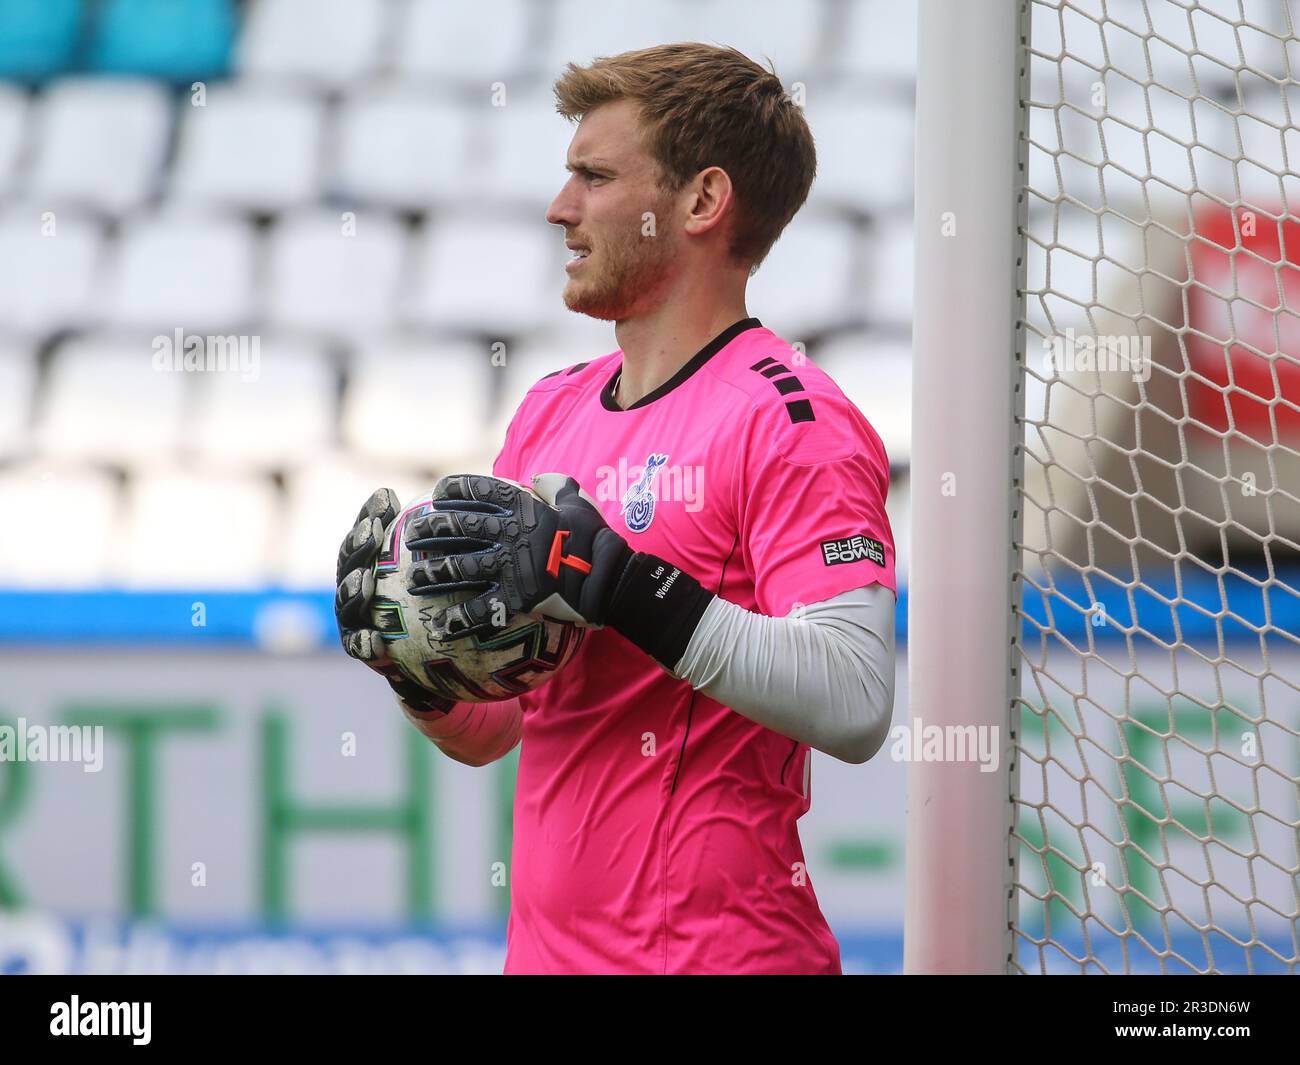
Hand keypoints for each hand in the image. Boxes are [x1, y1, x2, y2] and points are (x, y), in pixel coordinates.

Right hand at [335, 487, 455, 716]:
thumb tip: (495, 509)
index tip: (389, 497)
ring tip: (364, 583)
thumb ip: (461, 552)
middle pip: (351, 560)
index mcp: (380, 559)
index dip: (375, 511)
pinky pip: (359, 646)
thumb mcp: (466, 580)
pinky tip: (377, 642)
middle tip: (373, 533)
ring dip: (351, 590)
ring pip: (346, 600)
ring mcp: (357, 615)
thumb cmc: (457, 608)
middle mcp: (363, 583)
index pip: (374, 528)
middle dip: (357, 544)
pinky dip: (364, 643)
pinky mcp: (362, 648)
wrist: (448, 662)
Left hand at [402, 473, 633, 640]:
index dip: (455, 490)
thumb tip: (540, 478)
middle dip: (430, 529)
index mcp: (524, 508)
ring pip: (458, 567)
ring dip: (432, 574)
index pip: (480, 490)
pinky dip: (457, 620)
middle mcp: (510, 534)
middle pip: (458, 527)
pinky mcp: (515, 599)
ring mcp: (509, 567)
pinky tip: (439, 627)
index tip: (437, 493)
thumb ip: (556, 487)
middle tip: (411, 535)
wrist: (609, 579)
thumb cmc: (596, 539)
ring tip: (413, 580)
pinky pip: (479, 611)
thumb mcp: (577, 502)